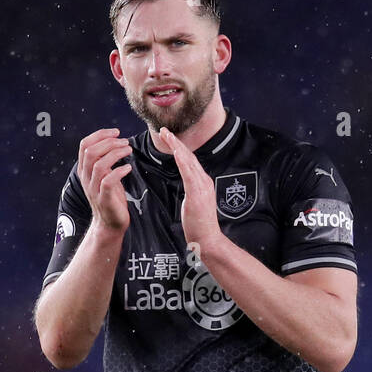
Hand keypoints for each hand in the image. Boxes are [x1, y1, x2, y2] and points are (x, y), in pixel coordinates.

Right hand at [78, 128, 131, 232]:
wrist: (110, 224)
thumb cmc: (110, 197)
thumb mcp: (104, 175)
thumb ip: (104, 160)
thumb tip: (114, 141)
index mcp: (84, 170)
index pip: (84, 145)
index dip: (100, 135)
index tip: (116, 132)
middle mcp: (86, 178)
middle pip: (91, 152)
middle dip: (109, 142)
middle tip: (125, 142)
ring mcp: (93, 189)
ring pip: (99, 165)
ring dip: (116, 154)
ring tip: (129, 150)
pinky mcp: (104, 199)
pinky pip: (108, 181)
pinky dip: (119, 171)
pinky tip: (128, 168)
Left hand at [158, 127, 223, 260]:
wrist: (208, 240)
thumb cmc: (200, 227)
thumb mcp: (194, 205)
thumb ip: (192, 193)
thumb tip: (187, 189)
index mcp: (203, 183)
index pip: (190, 162)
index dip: (179, 149)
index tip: (169, 139)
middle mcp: (204, 181)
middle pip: (189, 157)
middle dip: (176, 142)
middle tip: (164, 130)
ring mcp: (202, 187)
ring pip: (188, 161)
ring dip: (176, 146)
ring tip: (166, 135)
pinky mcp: (197, 194)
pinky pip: (188, 173)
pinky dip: (182, 160)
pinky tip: (175, 151)